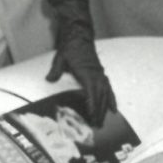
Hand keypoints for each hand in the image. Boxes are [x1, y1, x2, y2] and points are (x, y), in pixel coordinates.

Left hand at [44, 0, 115, 123]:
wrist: (80, 36)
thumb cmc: (70, 48)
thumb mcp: (60, 58)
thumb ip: (56, 70)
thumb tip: (49, 79)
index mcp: (87, 73)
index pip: (91, 92)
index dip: (92, 105)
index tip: (92, 116)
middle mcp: (96, 75)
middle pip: (100, 97)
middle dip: (99, 112)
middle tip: (97, 126)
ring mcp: (100, 74)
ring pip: (106, 94)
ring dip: (105, 109)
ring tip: (104, 121)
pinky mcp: (101, 74)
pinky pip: (109, 89)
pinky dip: (112, 99)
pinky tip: (114, 108)